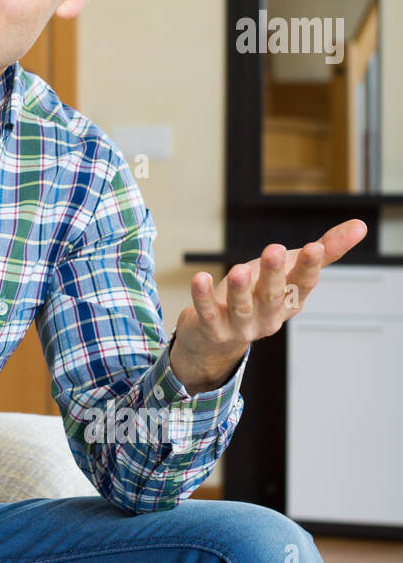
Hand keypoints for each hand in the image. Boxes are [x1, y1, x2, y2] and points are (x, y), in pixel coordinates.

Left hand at [171, 219, 367, 391]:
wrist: (216, 337)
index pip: (304, 283)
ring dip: (241, 289)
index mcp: (291, 300)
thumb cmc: (258, 294)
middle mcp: (269, 316)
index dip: (309, 266)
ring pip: (242, 308)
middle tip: (273, 249)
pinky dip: (203, 296)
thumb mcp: (289, 269)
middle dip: (274, 274)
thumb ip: (325, 250)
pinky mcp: (212, 329)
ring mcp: (241, 326)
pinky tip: (200, 278)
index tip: (314, 247)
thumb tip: (361, 225)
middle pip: (273, 296)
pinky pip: (207, 313)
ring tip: (239, 269)